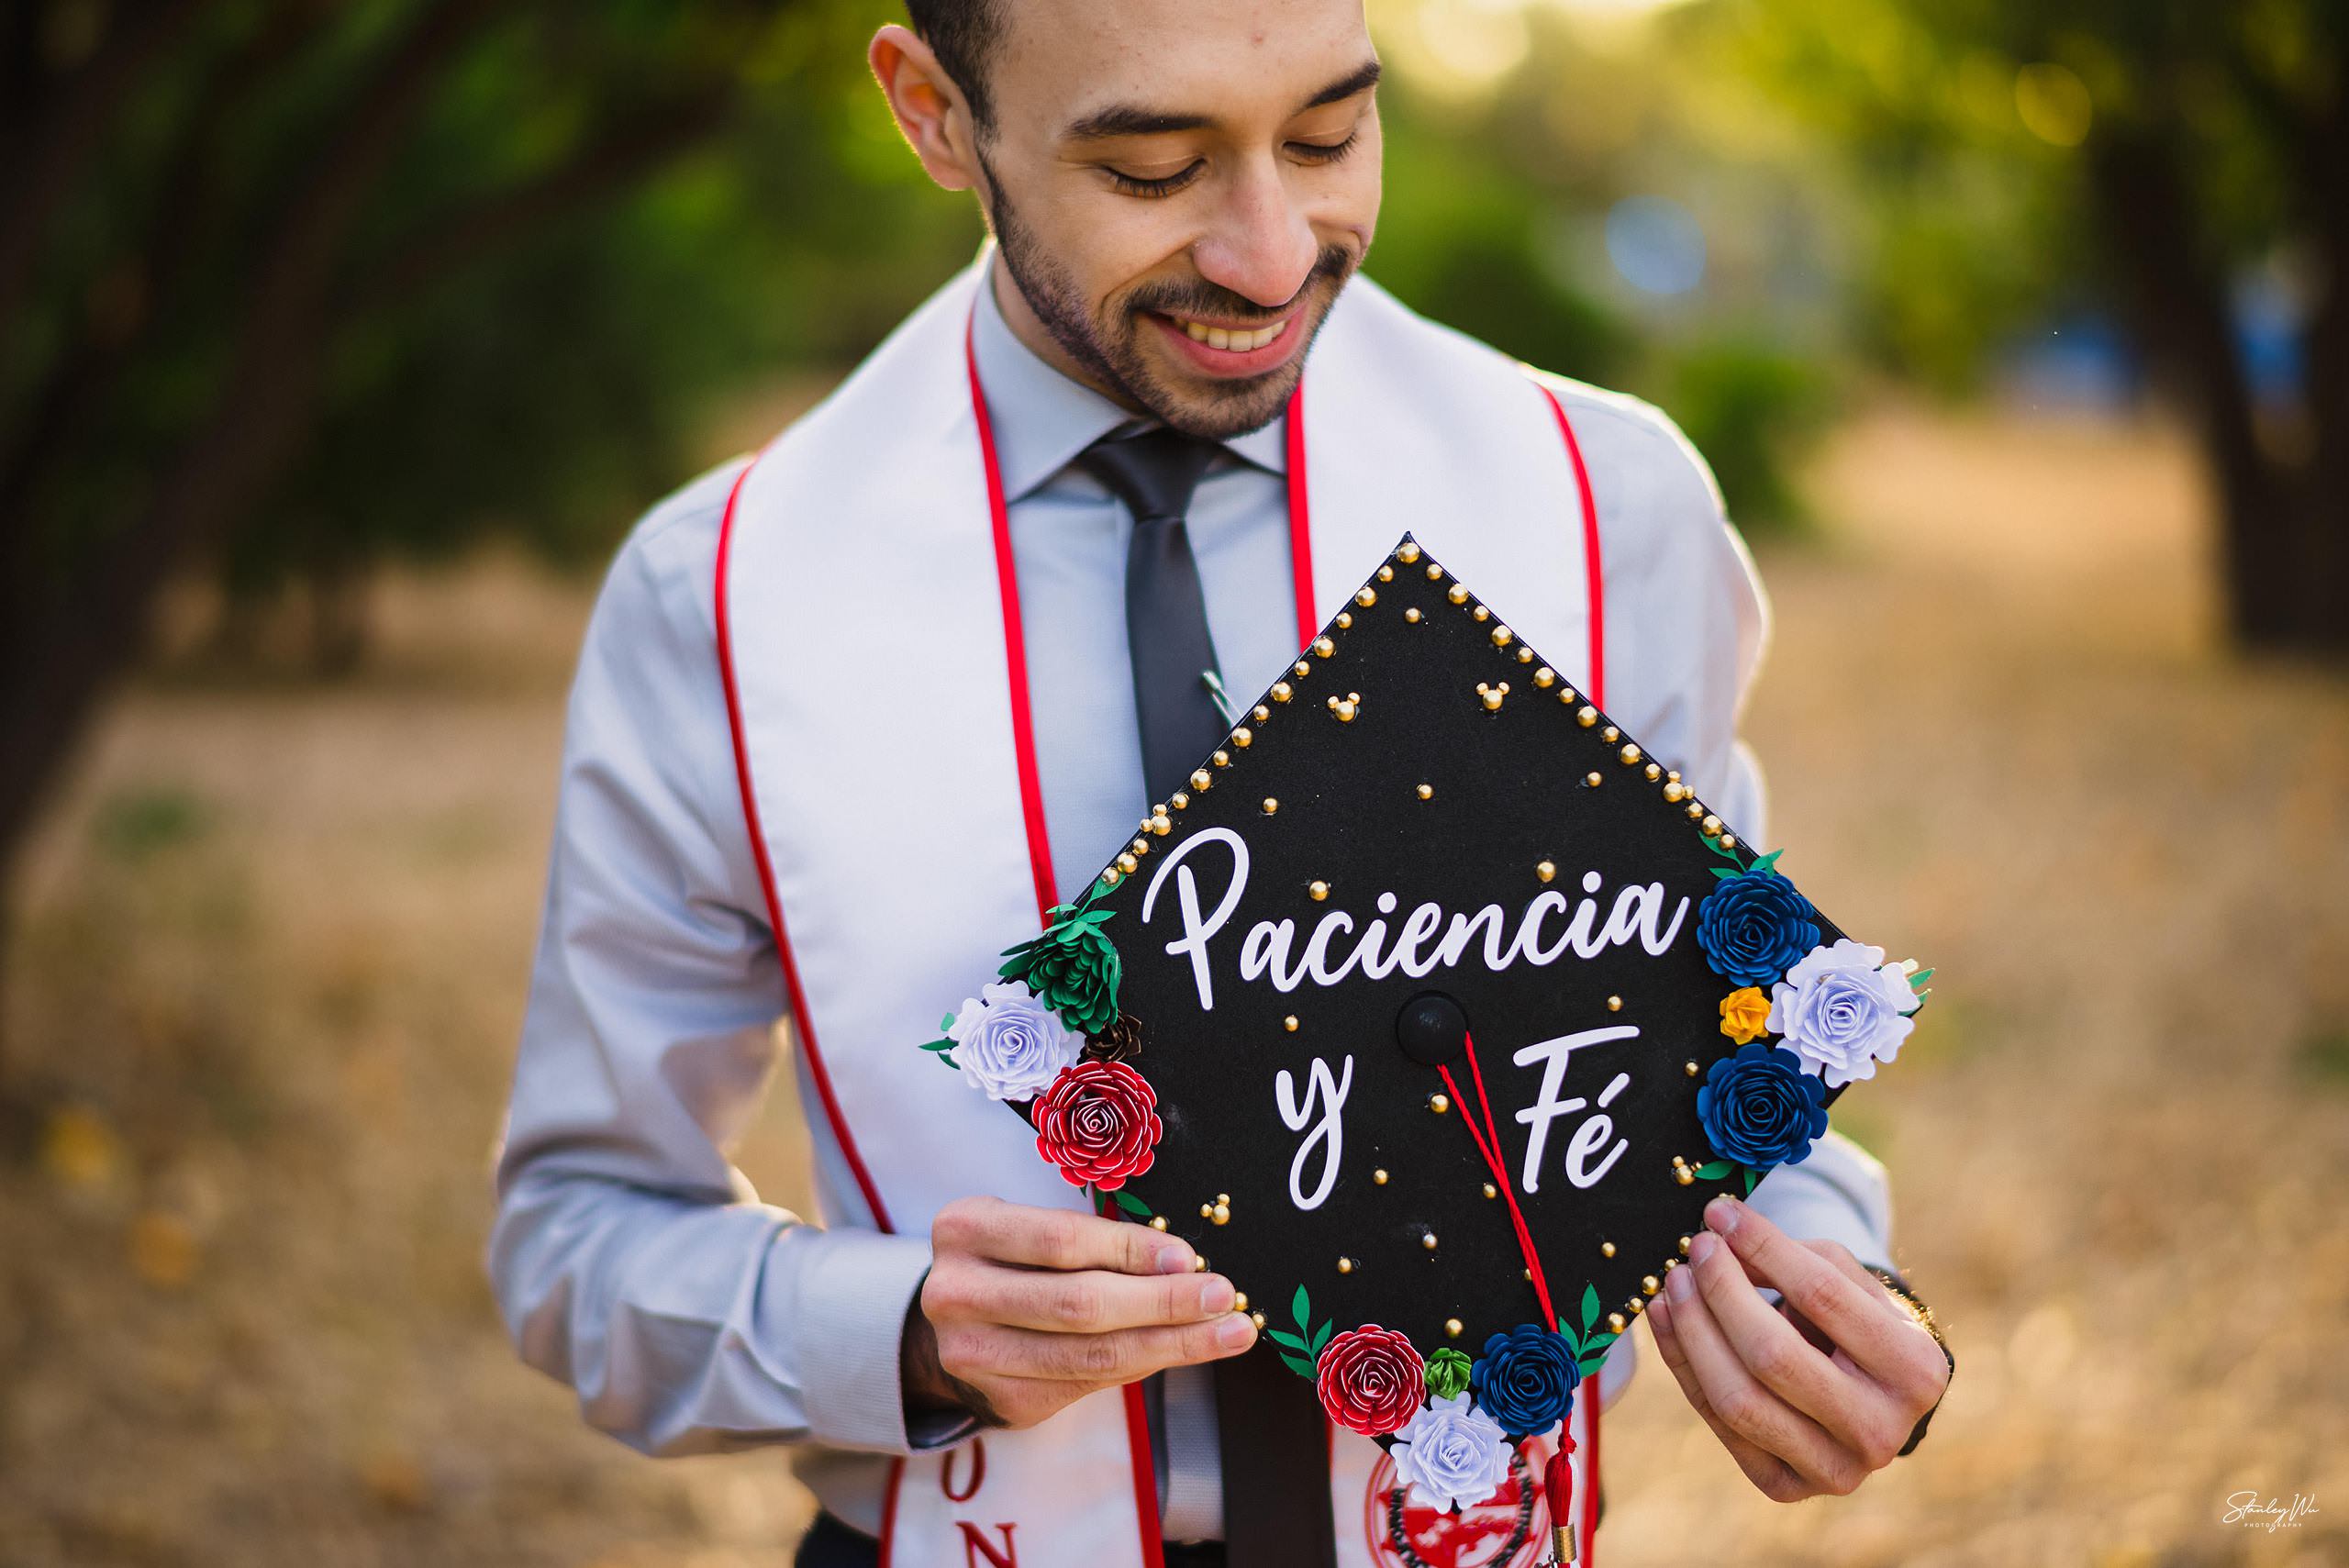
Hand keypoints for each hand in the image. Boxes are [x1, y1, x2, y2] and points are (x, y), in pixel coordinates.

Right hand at [903, 1195, 1257, 1428]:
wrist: (952, 1328)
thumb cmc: (1012, 1264)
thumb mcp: (1033, 1232)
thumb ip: (1095, 1246)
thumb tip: (1183, 1268)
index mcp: (966, 1230)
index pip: (1063, 1241)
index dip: (1132, 1251)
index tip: (1190, 1259)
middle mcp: (956, 1294)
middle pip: (1079, 1303)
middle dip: (1163, 1303)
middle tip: (1223, 1298)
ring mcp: (972, 1355)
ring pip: (1090, 1354)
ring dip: (1170, 1344)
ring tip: (1225, 1333)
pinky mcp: (1001, 1400)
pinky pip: (1087, 1384)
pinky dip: (1141, 1366)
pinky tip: (1178, 1351)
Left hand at [1645, 1194, 1949, 1501]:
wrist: (1872, 1400)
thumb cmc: (1857, 1325)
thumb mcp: (1843, 1280)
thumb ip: (1788, 1256)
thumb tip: (1720, 1237)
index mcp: (1915, 1370)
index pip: (1822, 1297)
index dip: (1763, 1249)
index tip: (1720, 1213)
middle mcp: (1881, 1431)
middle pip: (1772, 1355)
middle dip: (1720, 1293)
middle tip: (1695, 1249)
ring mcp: (1834, 1470)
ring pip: (1737, 1399)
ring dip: (1692, 1332)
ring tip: (1673, 1284)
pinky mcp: (1786, 1488)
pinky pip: (1719, 1424)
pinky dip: (1684, 1365)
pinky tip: (1667, 1321)